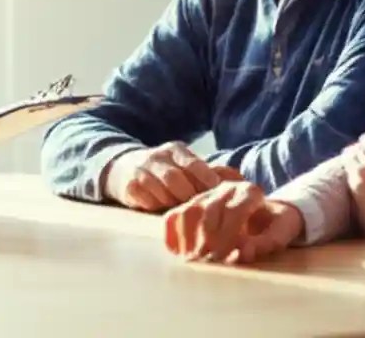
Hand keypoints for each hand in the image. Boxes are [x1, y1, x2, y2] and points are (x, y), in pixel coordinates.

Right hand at [105, 141, 237, 211]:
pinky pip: (146, 199)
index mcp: (175, 150)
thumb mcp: (184, 166)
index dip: (206, 180)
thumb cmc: (164, 172)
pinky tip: (165, 214)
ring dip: (175, 204)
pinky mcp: (129, 186)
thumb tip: (242, 180)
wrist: (122, 168)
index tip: (217, 195)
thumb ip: (210, 173)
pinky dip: (157, 207)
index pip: (194, 163)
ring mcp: (141, 170)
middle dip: (190, 197)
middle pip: (177, 178)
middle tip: (203, 213)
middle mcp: (157, 156)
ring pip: (162, 190)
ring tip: (186, 216)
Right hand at [163, 181, 302, 263]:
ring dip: (188, 238)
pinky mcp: (191, 203)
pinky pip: (174, 215)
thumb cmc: (275, 226)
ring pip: (188, 210)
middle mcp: (226, 188)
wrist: (266, 214)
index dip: (228, 236)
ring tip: (193, 261)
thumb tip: (243, 253)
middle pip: (208, 211)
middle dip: (207, 241)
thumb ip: (265, 243)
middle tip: (207, 264)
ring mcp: (206, 194)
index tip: (224, 258)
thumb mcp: (281, 233)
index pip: (234, 211)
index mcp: (249, 191)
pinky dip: (171, 233)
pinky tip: (177, 252)